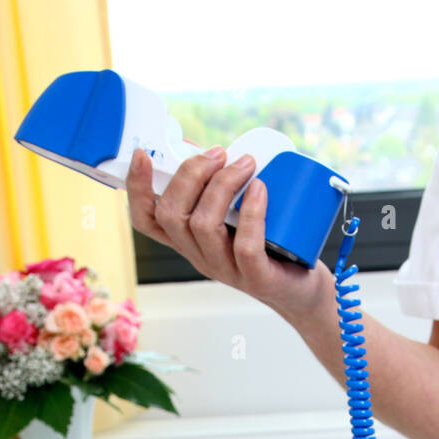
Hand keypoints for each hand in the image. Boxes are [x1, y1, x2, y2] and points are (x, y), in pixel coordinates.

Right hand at [125, 146, 331, 319]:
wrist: (301, 289)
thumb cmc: (270, 245)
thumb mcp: (237, 217)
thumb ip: (222, 192)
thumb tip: (216, 149)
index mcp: (188, 240)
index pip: (147, 220)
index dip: (136, 188)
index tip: (142, 154)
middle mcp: (199, 256)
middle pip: (170, 215)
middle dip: (191, 174)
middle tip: (220, 153)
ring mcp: (225, 269)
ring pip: (203, 225)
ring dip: (222, 185)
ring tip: (247, 164)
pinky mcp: (256, 278)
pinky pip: (245, 245)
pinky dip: (252, 212)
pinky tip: (260, 189)